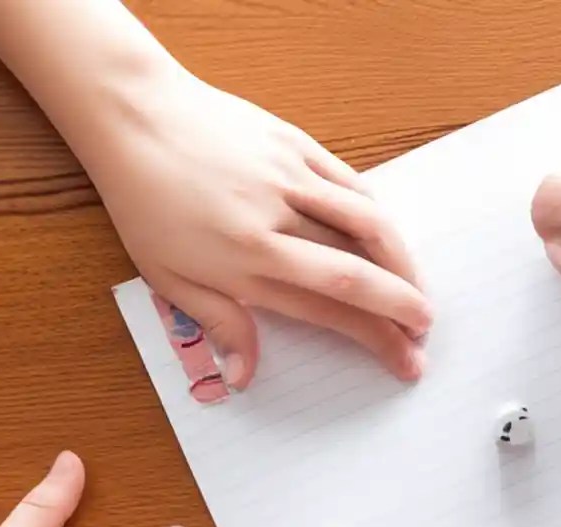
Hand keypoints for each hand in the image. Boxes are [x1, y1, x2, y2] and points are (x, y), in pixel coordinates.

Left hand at [89, 70, 430, 388]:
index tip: (404, 360)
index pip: (328, 309)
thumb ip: (218, 324)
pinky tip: (389, 239)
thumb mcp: (166, 276)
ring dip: (404, 263)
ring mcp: (290, 178)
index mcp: (244, 261)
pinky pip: (352, 183)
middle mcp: (274, 222)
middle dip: (403, 308)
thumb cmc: (143, 201)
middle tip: (426, 333)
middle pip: (358, 273)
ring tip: (419, 291)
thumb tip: (246, 377)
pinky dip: (378, 214)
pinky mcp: (296, 144)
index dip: (374, 338)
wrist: (134, 115)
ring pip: (368, 225)